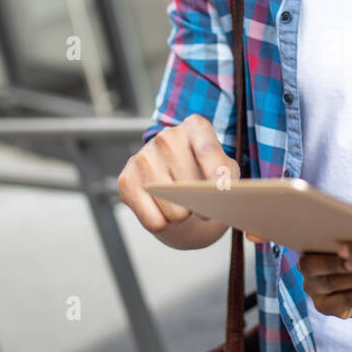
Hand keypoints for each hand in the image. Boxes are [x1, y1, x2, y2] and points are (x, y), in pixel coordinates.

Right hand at [116, 114, 236, 247]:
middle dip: (198, 203)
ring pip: (173, 209)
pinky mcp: (126, 180)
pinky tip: (163, 211)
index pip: (207, 151)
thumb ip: (225, 176)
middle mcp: (166, 136)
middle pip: (188, 185)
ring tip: (181, 204)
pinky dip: (162, 224)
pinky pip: (153, 220)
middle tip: (198, 200)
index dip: (216, 175)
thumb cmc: (206, 177)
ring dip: (181, 216)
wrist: (177, 187)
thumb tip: (218, 191)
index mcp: (196, 127)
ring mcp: (143, 156)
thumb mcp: (226, 172)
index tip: (221, 193)